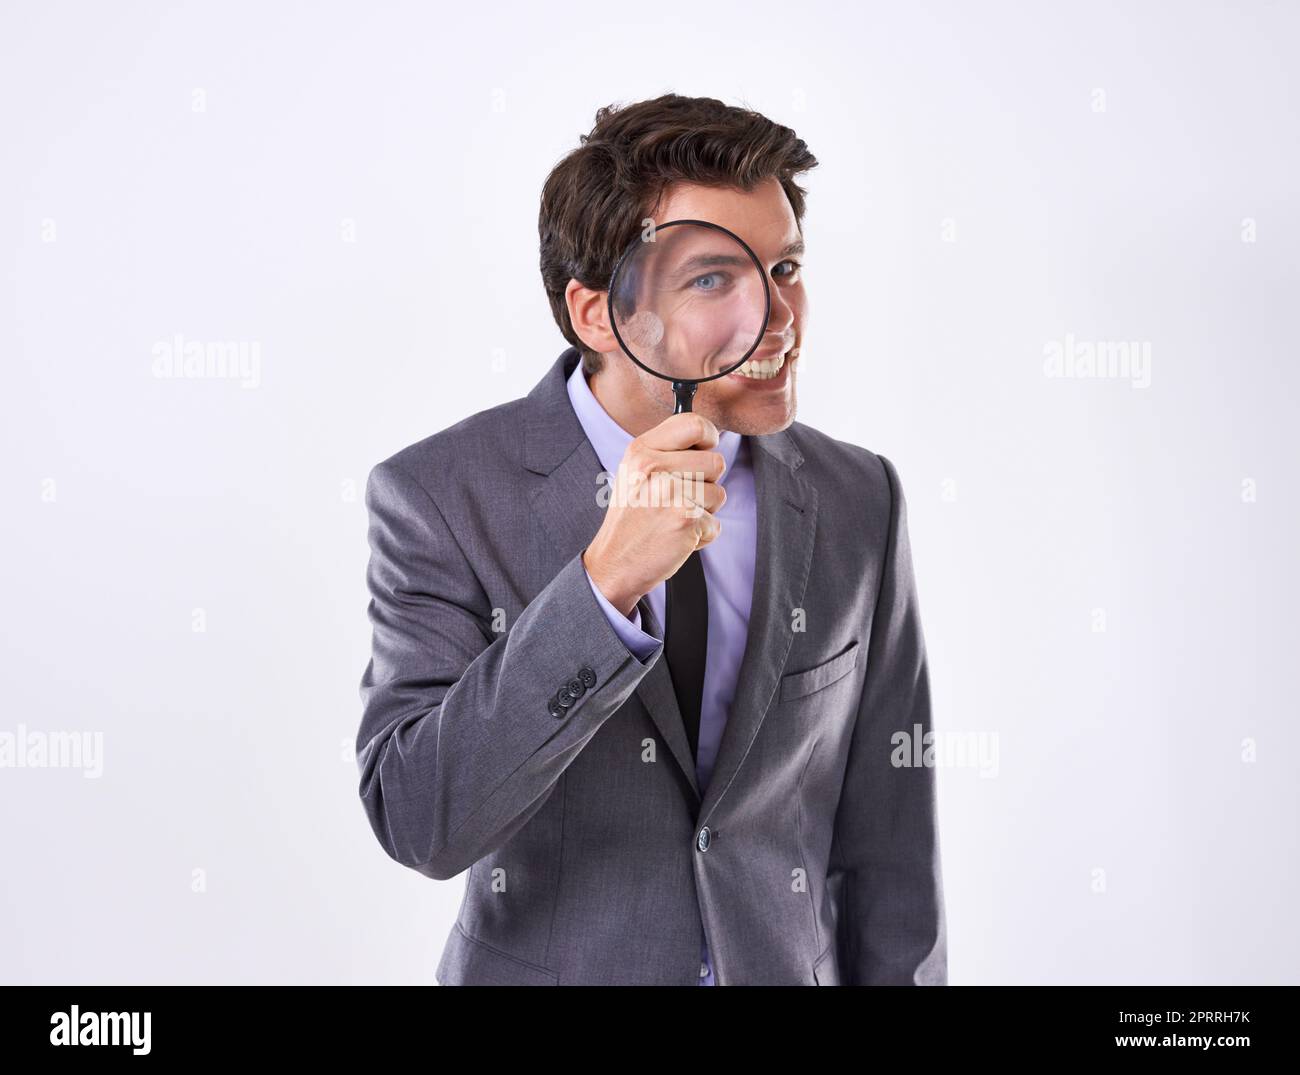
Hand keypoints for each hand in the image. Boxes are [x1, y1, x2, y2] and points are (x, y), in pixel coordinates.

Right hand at [582, 412, 726, 616]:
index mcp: (641, 450)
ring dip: (704, 511)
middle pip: (716, 461)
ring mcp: (669, 493)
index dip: (709, 437)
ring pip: (719, 493)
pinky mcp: (685, 519)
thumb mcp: (636, 472)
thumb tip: (708, 433)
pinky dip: (701, 536)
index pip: (694, 423)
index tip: (705, 450)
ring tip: (674, 518)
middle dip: (707, 483)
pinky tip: (676, 536)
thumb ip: (667, 450)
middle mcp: (653, 467)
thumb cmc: (632, 518)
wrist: (614, 562)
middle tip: (679, 498)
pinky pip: (715, 523)